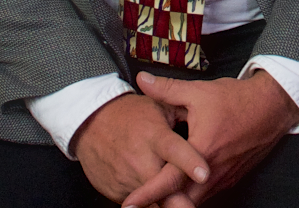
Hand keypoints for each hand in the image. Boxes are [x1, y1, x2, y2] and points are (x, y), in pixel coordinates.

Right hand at [70, 92, 207, 205]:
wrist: (90, 124)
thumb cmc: (129, 114)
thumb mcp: (157, 105)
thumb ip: (180, 106)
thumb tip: (208, 101)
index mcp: (155, 136)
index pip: (175, 151)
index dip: (190, 162)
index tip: (204, 173)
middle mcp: (140, 160)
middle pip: (162, 188)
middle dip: (179, 202)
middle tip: (191, 207)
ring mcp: (127, 179)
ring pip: (152, 201)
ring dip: (169, 202)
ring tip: (184, 202)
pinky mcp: (116, 192)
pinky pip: (141, 203)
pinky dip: (152, 202)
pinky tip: (163, 197)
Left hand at [121, 70, 298, 207]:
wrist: (273, 106)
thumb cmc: (237, 99)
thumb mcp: (200, 91)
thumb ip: (167, 89)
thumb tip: (141, 80)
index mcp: (202, 149)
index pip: (169, 180)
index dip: (146, 194)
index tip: (128, 204)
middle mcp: (213, 171)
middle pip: (181, 201)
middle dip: (160, 205)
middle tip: (137, 206)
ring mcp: (224, 178)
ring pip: (194, 201)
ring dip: (176, 202)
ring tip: (155, 203)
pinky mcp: (230, 179)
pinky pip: (206, 195)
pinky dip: (190, 197)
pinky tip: (179, 193)